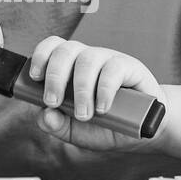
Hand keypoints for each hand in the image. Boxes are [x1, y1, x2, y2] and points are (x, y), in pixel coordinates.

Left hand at [27, 37, 162, 152]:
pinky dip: (104, 89)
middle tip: (53, 102)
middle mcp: (86, 58)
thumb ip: (57, 125)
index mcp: (70, 67)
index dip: (40, 56)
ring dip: (81, 88)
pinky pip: (113, 69)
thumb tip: (44, 115)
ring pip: (87, 60)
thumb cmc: (107, 126)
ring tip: (83, 114)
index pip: (51, 48)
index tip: (35, 78)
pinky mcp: (129, 66)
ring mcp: (108, 59)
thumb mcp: (77, 131)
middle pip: (65, 51)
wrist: (145, 130)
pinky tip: (103, 108)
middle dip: (55, 76)